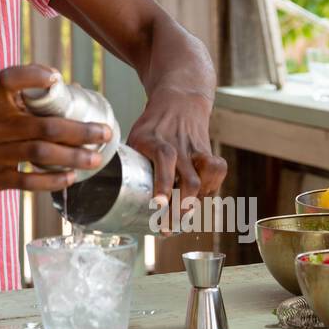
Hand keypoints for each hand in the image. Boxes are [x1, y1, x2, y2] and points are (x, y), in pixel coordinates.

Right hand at [0, 64, 111, 194]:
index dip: (34, 76)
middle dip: (80, 131)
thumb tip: (60, 95)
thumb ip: (14, 102)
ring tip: (95, 159)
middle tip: (104, 132)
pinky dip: (51, 181)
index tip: (56, 78)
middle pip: (44, 125)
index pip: (11, 80)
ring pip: (41, 155)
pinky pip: (27, 181)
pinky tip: (69, 180)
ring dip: (73, 158)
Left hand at [125, 84, 226, 228]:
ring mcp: (194, 149)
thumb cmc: (151, 127)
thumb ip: (129, 161)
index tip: (157, 205)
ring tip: (183, 218)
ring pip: (204, 178)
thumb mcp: (134, 137)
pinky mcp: (207, 152)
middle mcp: (177, 145)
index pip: (164, 158)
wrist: (179, 100)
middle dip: (179, 208)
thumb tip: (109, 191)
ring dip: (195, 202)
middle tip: (166, 228)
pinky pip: (218, 169)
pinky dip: (213, 185)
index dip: (162, 183)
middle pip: (187, 179)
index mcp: (152, 139)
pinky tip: (201, 195)